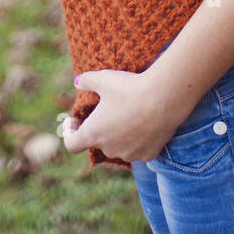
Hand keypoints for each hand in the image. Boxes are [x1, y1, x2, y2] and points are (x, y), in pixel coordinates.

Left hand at [60, 68, 186, 163]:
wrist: (163, 99)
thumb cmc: (129, 89)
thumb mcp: (104, 79)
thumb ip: (87, 81)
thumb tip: (78, 82)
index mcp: (94, 133)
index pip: (72, 145)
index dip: (69, 133)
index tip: (74, 120)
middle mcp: (109, 148)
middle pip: (98, 142)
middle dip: (100, 128)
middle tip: (108, 109)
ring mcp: (129, 154)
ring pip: (119, 146)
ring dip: (119, 135)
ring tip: (129, 113)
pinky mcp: (148, 154)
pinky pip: (139, 149)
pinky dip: (138, 140)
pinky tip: (145, 123)